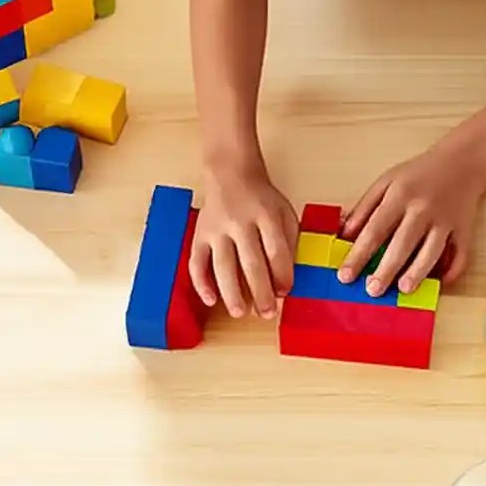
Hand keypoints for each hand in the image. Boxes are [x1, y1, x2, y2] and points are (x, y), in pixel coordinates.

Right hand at [190, 167, 298, 319]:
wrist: (230, 172)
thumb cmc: (261, 197)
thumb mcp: (284, 212)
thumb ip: (288, 242)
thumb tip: (285, 280)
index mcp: (266, 214)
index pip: (276, 250)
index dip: (282, 275)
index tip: (285, 292)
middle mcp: (239, 221)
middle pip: (251, 261)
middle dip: (260, 291)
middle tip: (267, 313)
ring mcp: (216, 228)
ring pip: (222, 265)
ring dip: (231, 292)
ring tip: (240, 312)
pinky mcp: (199, 234)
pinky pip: (196, 262)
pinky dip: (201, 283)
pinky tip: (211, 300)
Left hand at [337, 145, 485, 296]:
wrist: (461, 162)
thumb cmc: (417, 175)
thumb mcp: (385, 182)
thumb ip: (364, 208)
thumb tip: (343, 234)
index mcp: (399, 196)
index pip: (374, 230)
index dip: (358, 255)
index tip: (345, 276)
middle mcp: (422, 209)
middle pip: (402, 243)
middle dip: (386, 269)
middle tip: (372, 290)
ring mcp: (446, 221)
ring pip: (432, 251)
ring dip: (418, 272)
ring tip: (404, 289)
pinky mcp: (465, 230)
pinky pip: (461, 254)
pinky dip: (453, 270)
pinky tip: (440, 283)